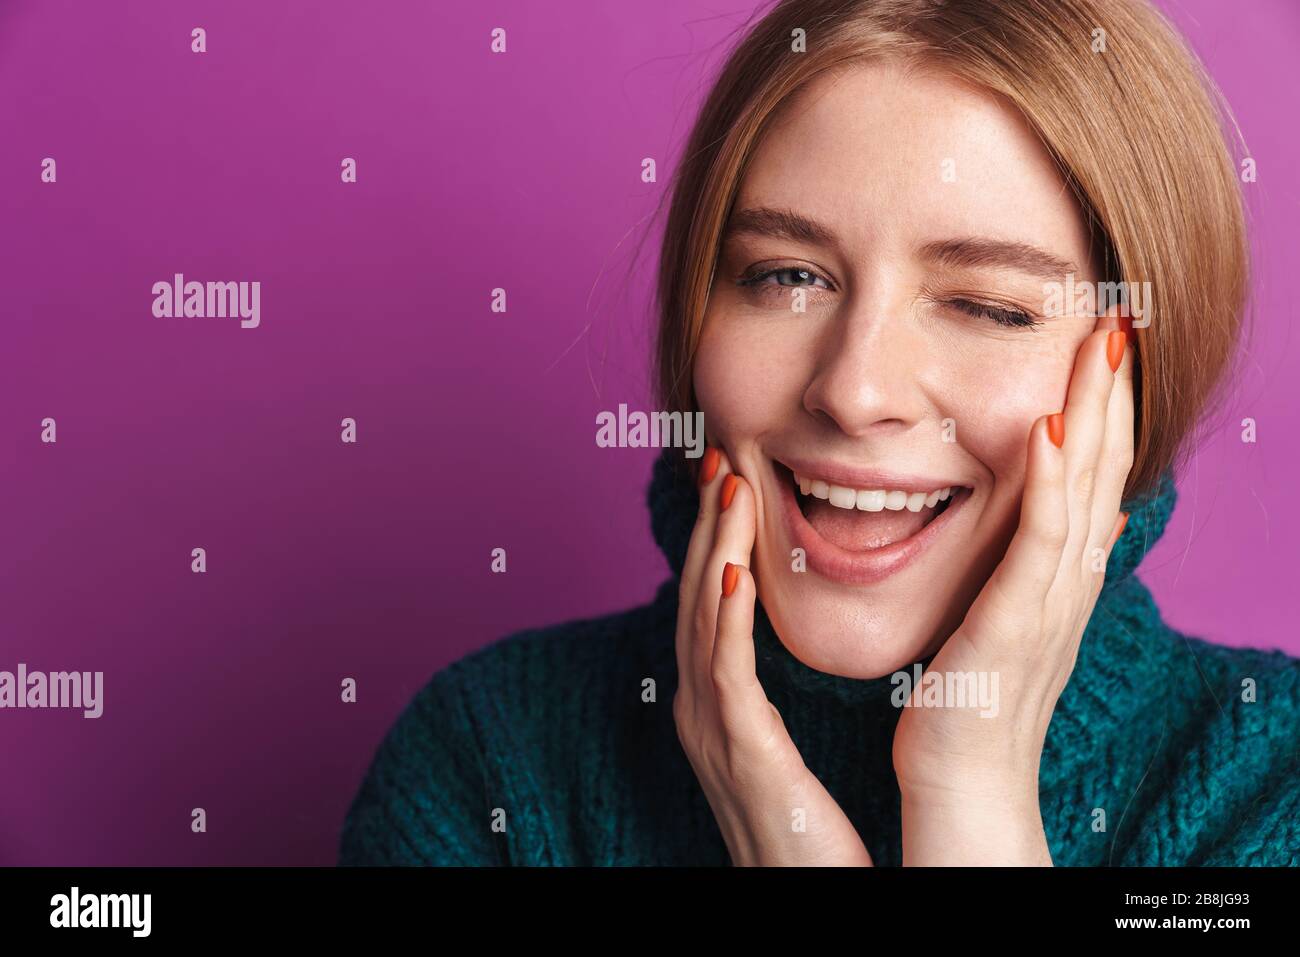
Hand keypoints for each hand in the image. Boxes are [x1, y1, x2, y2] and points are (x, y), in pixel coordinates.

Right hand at [673, 446, 872, 865]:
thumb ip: (767, 694)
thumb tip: (778, 643)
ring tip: (728, 489)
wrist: (807, 900)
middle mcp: (700, 707)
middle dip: (705, 524)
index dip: (713, 536)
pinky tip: (733, 572)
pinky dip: (725, 618)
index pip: (707, 598)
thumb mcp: (780, 747)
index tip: (729, 476)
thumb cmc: (808, 832)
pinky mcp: (741, 753)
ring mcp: (712, 730)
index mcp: (715, 701)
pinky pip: (727, 673)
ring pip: (704, 618)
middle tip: (718, 457)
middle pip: (696, 593)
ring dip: (714, 549)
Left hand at [891, 313, 1134, 864]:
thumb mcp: (1018, 615)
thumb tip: (1092, 515)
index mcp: (1063, 572)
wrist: (962, 777)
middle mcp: (1069, 580)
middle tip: (1119, 316)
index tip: (1104, 339)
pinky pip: (1039, 547)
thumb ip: (1048, 561)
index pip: (1095, 470)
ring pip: (1084, 492)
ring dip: (1094, 415)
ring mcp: (1049, 602)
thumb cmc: (978, 698)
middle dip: (1111, 391)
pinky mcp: (1015, 626)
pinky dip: (1051, 488)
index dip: (1106, 405)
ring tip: (1101, 346)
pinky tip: (1049, 433)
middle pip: (1103, 467)